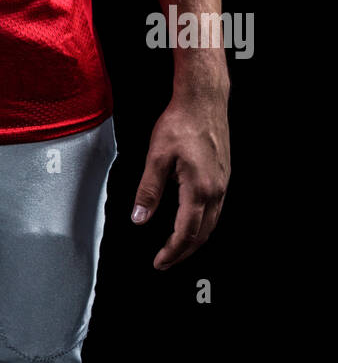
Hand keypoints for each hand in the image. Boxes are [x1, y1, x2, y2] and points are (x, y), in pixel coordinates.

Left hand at [131, 93, 229, 268]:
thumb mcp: (157, 156)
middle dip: (183, 252)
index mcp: (198, 189)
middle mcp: (215, 190)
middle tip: (166, 261)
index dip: (172, 251)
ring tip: (177, 247)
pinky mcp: (223, 175)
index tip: (159, 262)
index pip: (185, 233)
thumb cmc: (181, 123)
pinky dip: (203, 224)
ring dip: (194, 240)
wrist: (203, 101)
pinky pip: (216, 210)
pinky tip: (192, 222)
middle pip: (202, 234)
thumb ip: (149, 190)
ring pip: (212, 224)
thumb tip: (140, 218)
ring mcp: (222, 183)